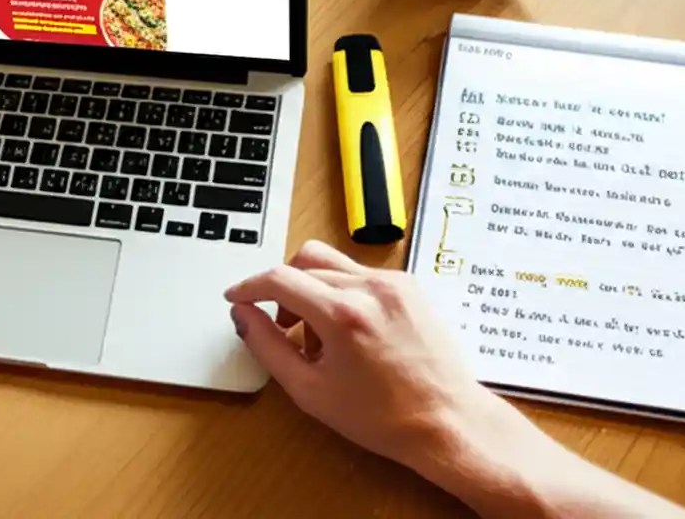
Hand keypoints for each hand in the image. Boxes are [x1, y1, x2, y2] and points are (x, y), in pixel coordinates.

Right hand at [226, 241, 684, 517]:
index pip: (279, 278)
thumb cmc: (384, 416)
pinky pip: (361, 274)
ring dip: (312, 288)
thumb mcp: (310, 390)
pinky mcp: (410, 286)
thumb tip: (243, 314)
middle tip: (283, 326)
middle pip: (304, 262)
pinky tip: (348, 330)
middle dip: (283, 290)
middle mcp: (371, 287)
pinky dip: (342, 292)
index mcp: (343, 314)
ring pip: (332, 263)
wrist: (447, 422)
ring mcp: (394, 283)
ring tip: (320, 333)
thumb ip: (267, 346)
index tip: (237, 296)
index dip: (249, 286)